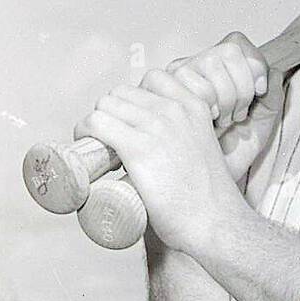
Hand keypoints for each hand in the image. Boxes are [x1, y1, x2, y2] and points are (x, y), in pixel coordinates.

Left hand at [73, 68, 250, 257]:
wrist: (215, 222)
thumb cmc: (210, 197)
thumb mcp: (204, 148)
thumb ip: (187, 137)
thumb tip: (160, 146)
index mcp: (194, 107)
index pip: (153, 79)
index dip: (134, 98)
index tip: (130, 120)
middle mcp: (174, 110)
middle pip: (122, 92)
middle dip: (111, 111)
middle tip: (110, 138)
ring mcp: (155, 127)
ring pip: (105, 104)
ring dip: (95, 122)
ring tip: (97, 144)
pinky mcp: (138, 148)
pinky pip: (97, 123)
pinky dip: (84, 131)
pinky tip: (85, 144)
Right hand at [165, 32, 285, 185]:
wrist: (209, 182)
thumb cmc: (229, 154)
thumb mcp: (261, 124)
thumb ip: (272, 96)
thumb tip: (273, 72)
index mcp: (216, 70)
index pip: (236, 43)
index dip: (254, 65)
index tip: (259, 93)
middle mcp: (194, 68)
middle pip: (225, 52)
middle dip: (240, 88)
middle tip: (235, 115)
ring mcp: (175, 78)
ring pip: (209, 63)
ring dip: (224, 98)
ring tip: (219, 122)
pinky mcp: (159, 92)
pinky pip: (192, 83)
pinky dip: (208, 105)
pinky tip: (206, 124)